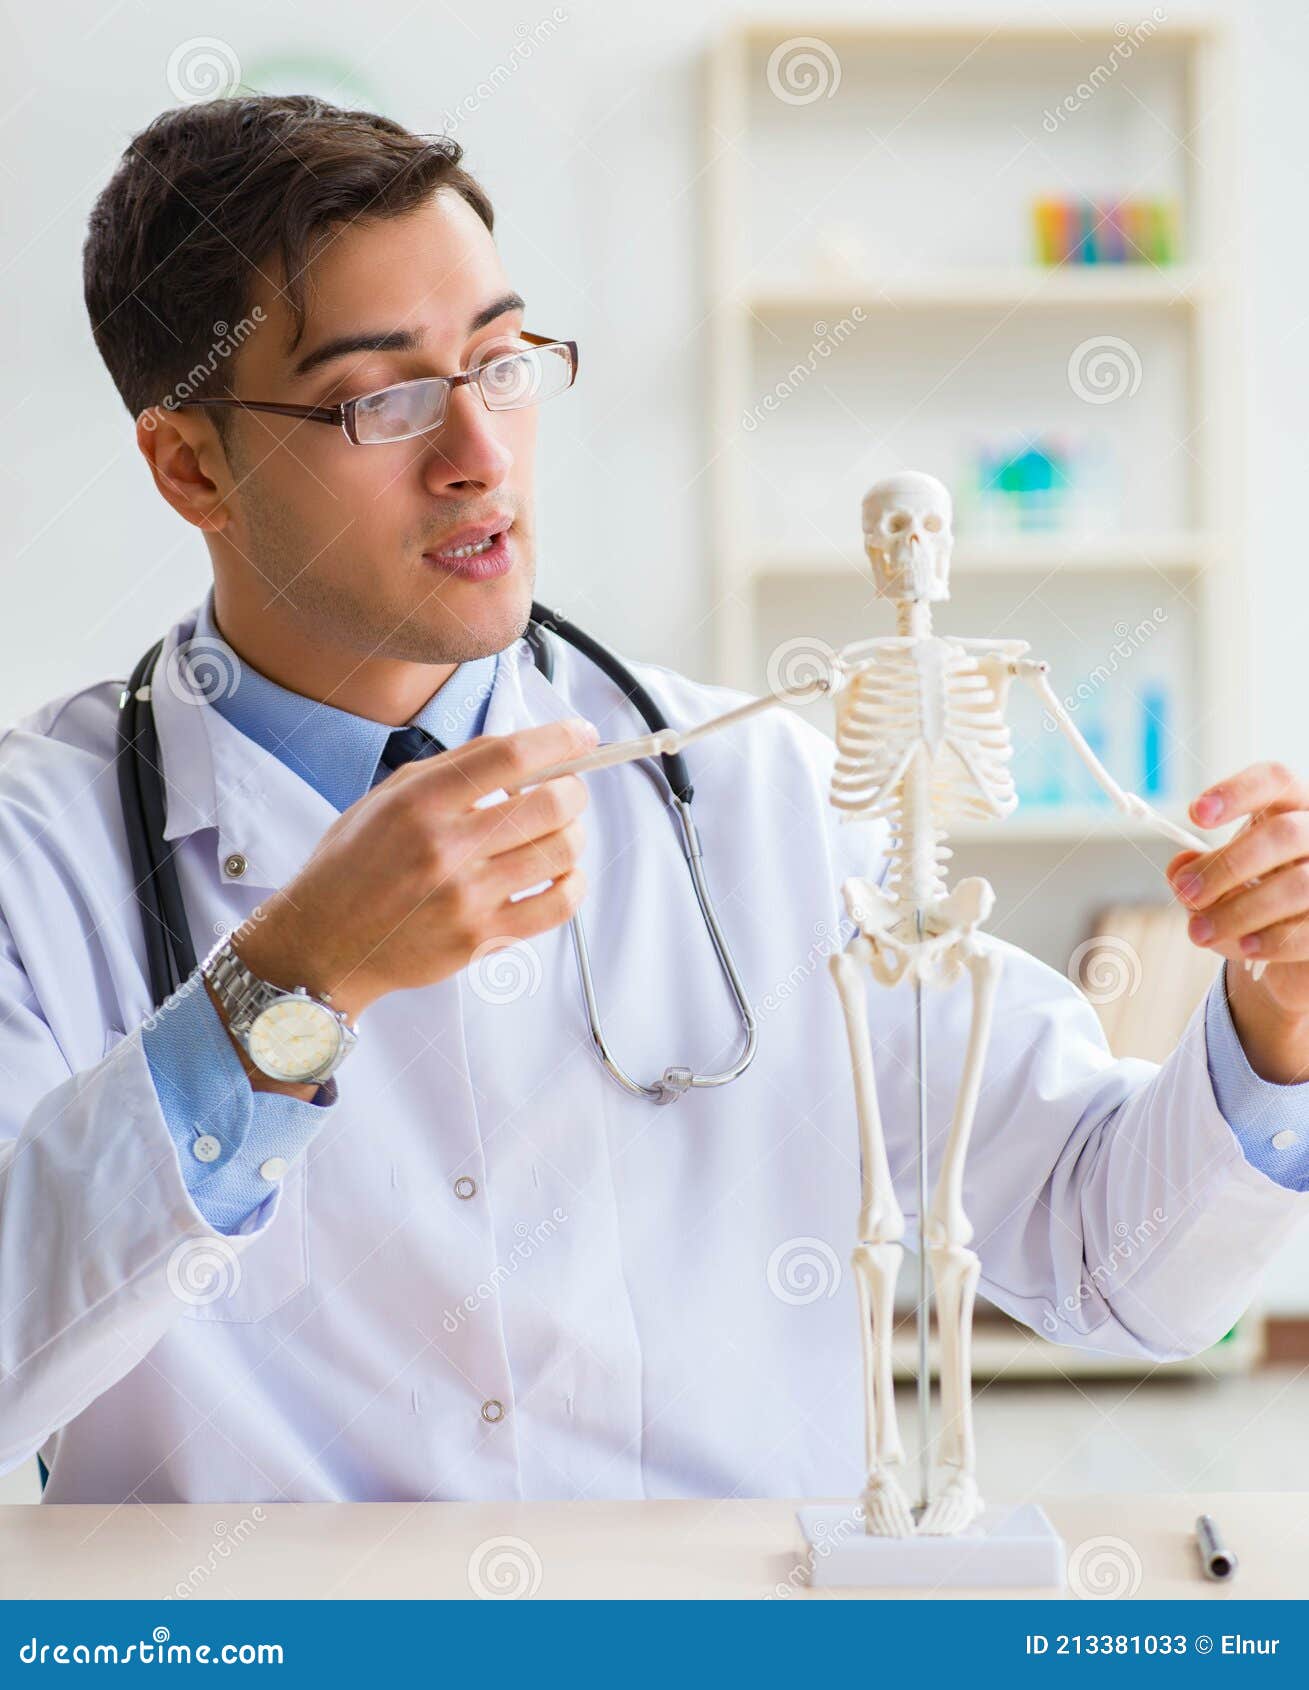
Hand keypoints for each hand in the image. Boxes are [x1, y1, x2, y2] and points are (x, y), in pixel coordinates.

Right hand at [229, 716, 598, 1023]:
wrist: (323, 943)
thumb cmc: (354, 867)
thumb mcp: (388, 798)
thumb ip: (452, 770)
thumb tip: (522, 750)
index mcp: (420, 801)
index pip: (510, 756)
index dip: (559, 739)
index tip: (581, 735)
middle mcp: (445, 846)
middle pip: (550, 802)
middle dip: (574, 789)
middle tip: (568, 791)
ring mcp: (465, 896)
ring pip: (562, 851)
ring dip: (573, 834)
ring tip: (557, 833)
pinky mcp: (481, 939)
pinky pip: (557, 906)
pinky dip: (573, 884)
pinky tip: (560, 875)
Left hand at [1167, 761, 1308, 1079]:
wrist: (1283, 945)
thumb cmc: (1250, 895)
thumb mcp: (1217, 879)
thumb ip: (1195, 872)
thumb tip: (1180, 870)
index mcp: (1289, 807)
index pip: (1273, 781)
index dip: (1236, 792)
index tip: (1195, 814)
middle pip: (1283, 834)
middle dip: (1227, 866)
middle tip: (1185, 893)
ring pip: (1297, 885)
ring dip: (1239, 912)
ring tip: (1199, 932)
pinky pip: (1308, 931)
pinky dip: (1271, 940)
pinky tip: (1244, 946)